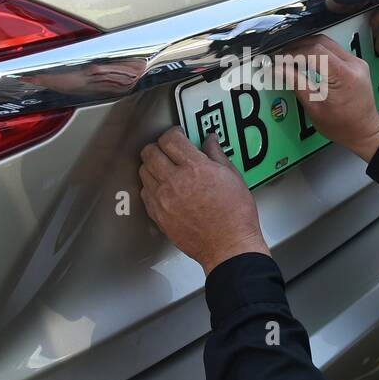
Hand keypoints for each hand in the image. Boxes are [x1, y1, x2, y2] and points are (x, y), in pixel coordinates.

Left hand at [139, 127, 269, 274]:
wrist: (228, 246)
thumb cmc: (235, 216)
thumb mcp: (232, 177)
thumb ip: (216, 155)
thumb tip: (210, 141)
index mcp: (195, 168)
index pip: (170, 139)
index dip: (173, 133)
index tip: (178, 135)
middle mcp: (175, 181)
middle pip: (150, 152)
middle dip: (159, 147)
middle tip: (168, 150)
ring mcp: (164, 200)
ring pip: (143, 171)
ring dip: (153, 166)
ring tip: (165, 169)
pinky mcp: (158, 215)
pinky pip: (145, 193)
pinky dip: (151, 187)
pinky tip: (164, 188)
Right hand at [282, 35, 378, 162]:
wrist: (365, 131)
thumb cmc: (343, 126)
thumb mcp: (314, 107)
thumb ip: (297, 84)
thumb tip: (280, 69)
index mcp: (344, 76)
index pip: (315, 52)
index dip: (293, 53)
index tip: (280, 59)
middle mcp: (354, 65)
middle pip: (320, 42)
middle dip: (297, 47)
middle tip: (281, 56)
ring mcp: (356, 62)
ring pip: (327, 42)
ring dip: (307, 47)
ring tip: (291, 57)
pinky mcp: (355, 63)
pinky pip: (333, 49)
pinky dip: (317, 51)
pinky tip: (306, 59)